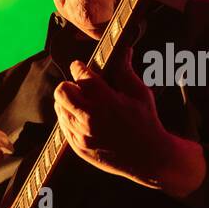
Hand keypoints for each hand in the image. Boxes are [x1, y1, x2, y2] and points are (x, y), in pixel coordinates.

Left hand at [53, 46, 205, 195]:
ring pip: (60, 108)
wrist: (148, 158)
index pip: (83, 77)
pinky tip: (82, 117)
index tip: (79, 66)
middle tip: (78, 86)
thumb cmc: (146, 122)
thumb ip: (126, 71)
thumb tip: (125, 49)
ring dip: (68, 102)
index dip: (78, 68)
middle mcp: (91, 118)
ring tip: (82, 102)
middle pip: (63, 91)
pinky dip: (69, 118)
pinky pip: (63, 126)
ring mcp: (83, 135)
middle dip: (69, 84)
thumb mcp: (140, 94)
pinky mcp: (79, 147)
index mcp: (107, 102)